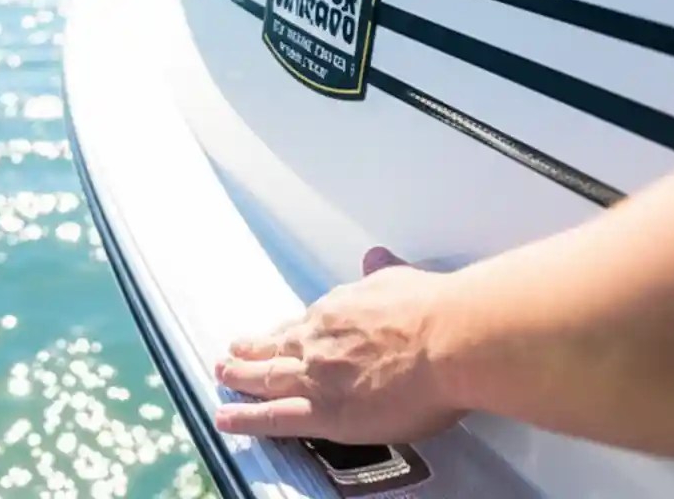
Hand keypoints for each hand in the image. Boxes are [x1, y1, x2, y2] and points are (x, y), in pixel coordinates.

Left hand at [213, 247, 465, 444]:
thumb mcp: (402, 278)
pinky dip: (245, 418)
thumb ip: (382, 271)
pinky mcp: (324, 411)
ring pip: (266, 378)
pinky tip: (226, 418)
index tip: (274, 335)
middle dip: (251, 352)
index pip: (304, 326)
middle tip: (231, 354)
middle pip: (276, 348)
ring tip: (223, 376)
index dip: (285, 333)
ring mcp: (316, 376)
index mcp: (339, 312)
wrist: (450, 340)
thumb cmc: (435, 311)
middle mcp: (319, 340)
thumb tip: (374, 256)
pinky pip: (273, 417)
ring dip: (240, 377)